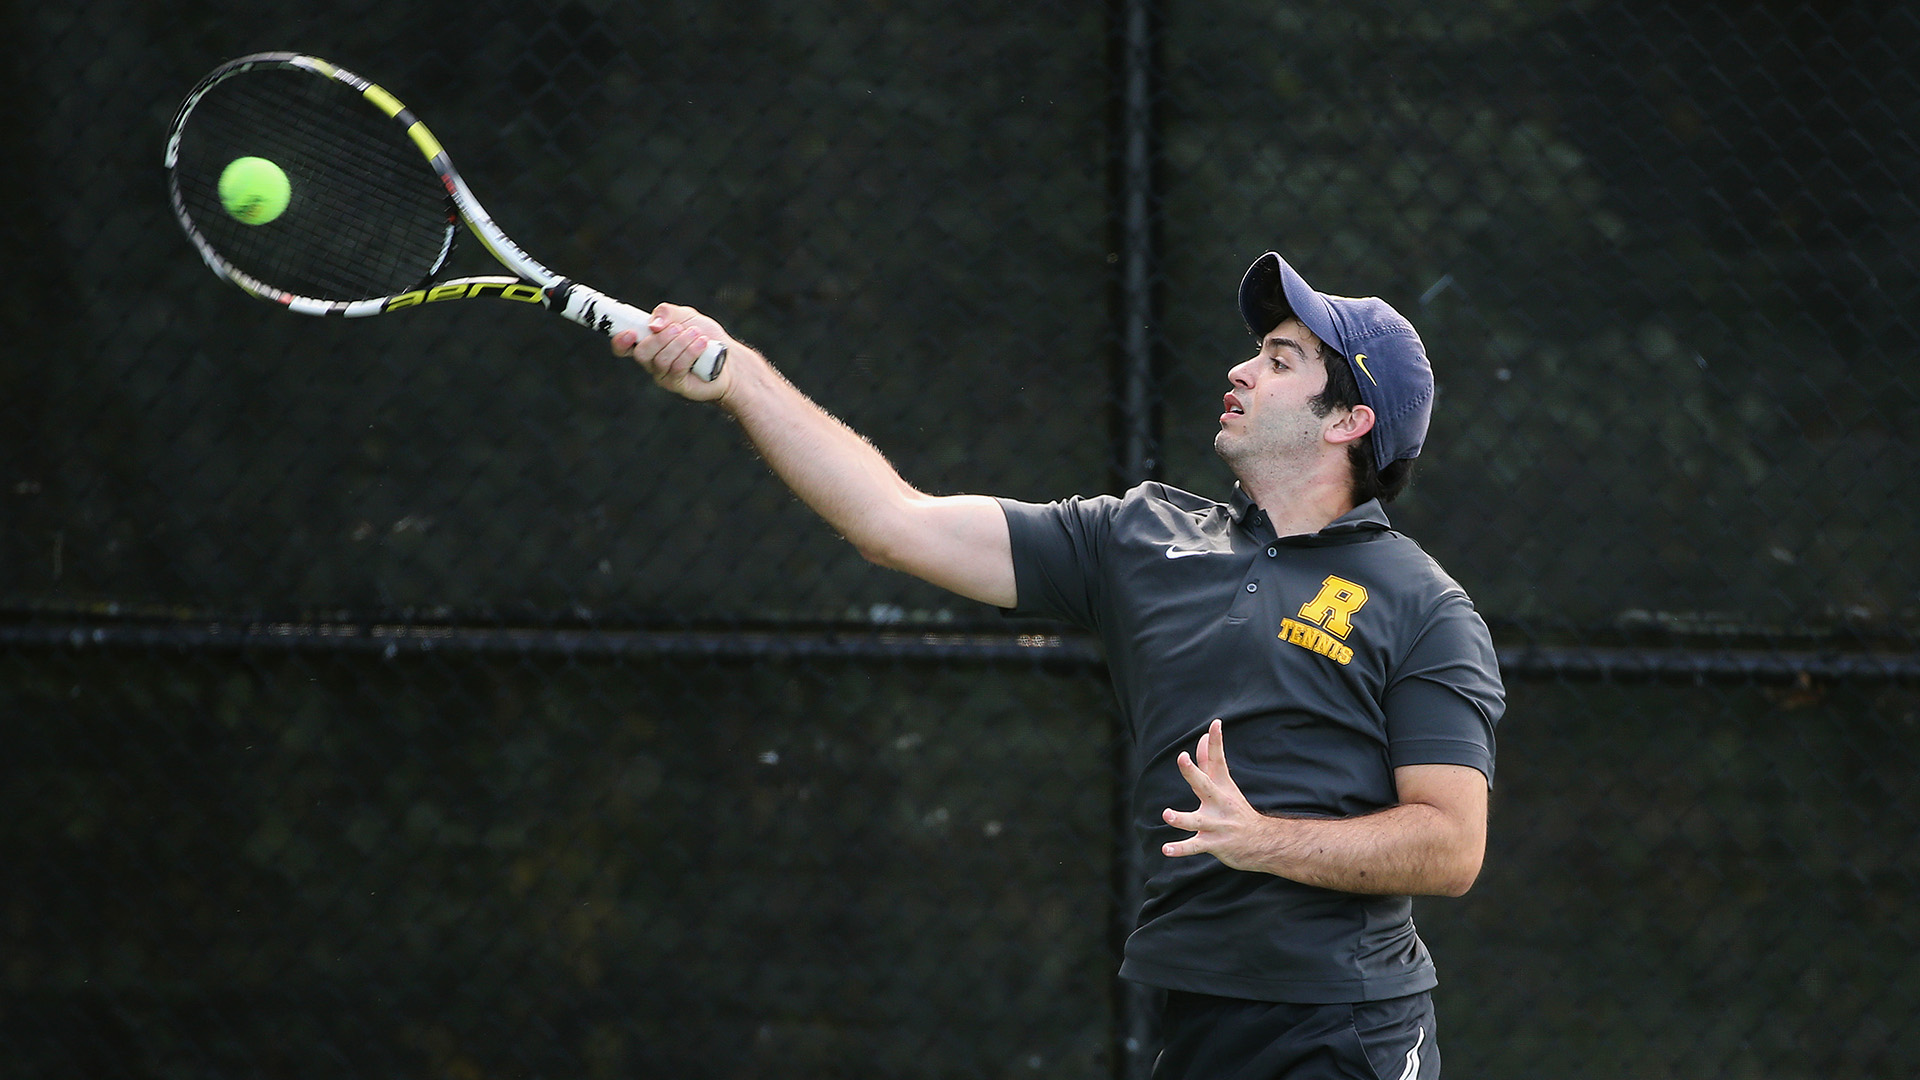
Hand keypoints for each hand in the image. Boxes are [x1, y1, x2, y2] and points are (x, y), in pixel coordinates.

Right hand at [611, 302, 735, 402]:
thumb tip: (653, 324)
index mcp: (648, 343)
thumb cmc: (704, 336)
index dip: (620, 341)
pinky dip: (690, 352)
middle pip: (641, 353)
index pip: (623, 346)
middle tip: (679, 328)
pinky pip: (677, 368)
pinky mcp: (678, 385)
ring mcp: (663, 376)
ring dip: (680, 344)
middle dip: (660, 339)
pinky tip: (702, 344)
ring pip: (661, 360)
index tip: (630, 332)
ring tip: (696, 335)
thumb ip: (667, 313)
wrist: (728, 358)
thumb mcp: (686, 316)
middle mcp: (651, 362)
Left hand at [1161, 719, 1270, 870]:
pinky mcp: (1213, 843)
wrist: (1262, 842)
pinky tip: (1165, 849)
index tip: (1215, 724)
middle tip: (1182, 757)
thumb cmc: (1236, 810)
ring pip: (1196, 821)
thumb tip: (1201, 737)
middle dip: (1192, 772)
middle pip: (1204, 785)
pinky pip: (1194, 846)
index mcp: (1222, 787)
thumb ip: (1209, 762)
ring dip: (1181, 818)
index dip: (1216, 742)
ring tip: (1167, 815)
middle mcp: (1219, 803)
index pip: (1218, 761)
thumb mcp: (1225, 785)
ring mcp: (1216, 824)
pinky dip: (1180, 849)